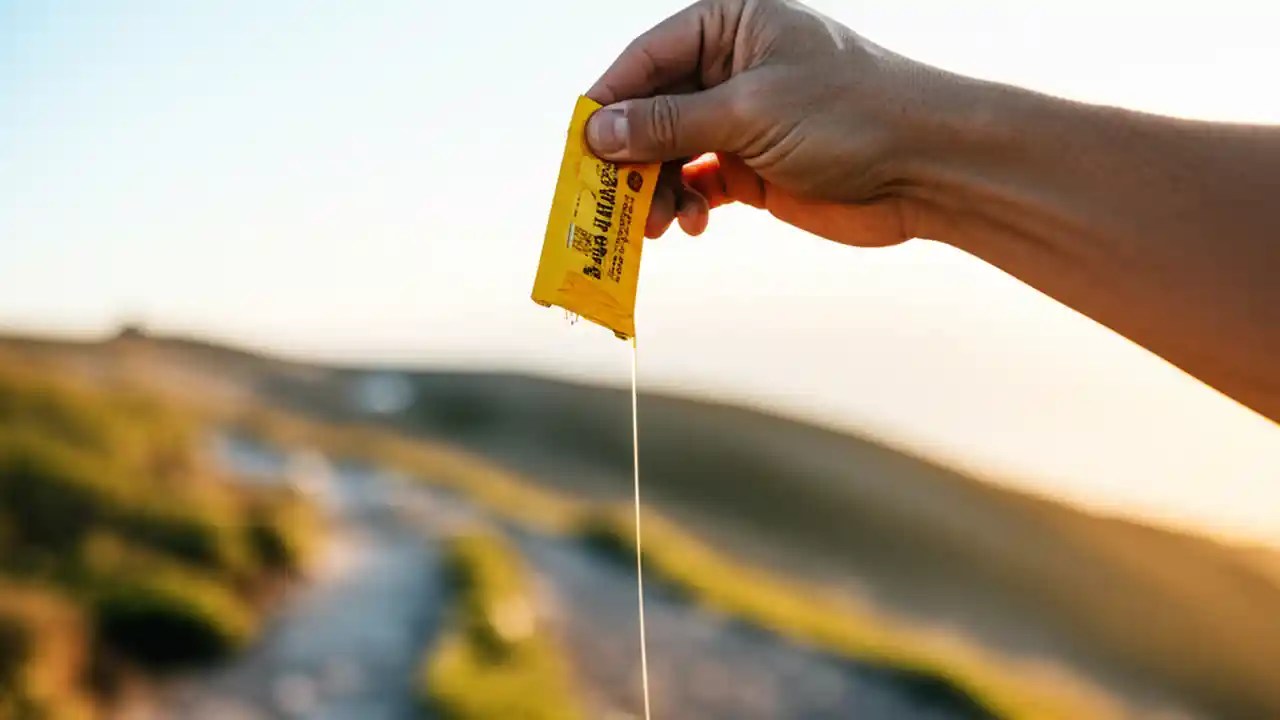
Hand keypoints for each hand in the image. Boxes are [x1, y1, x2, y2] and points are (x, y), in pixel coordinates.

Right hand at [585, 0, 943, 246]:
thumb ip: (669, 122)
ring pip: (670, 154)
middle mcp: (729, 67)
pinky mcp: (753, 166)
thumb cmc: (850, 114)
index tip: (580, 149)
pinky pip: (698, 184)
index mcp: (728, 25)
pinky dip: (688, 206)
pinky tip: (694, 225)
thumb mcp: (750, 110)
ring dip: (656, 191)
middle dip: (630, 159)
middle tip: (610, 203)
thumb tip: (597, 133)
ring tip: (658, 225)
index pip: (645, 60)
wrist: (928, 167)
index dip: (608, 104)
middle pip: (651, 112)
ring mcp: (740, 118)